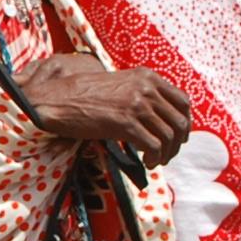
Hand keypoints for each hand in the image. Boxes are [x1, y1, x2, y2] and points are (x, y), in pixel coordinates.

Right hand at [23, 53, 191, 156]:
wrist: (57, 100)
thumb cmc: (82, 96)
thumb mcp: (118, 86)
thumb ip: (140, 94)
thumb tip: (158, 118)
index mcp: (147, 77)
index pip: (183, 101)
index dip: (184, 123)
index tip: (177, 137)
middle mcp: (146, 88)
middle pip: (179, 121)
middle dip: (177, 142)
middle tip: (167, 154)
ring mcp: (137, 105)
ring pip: (169, 136)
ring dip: (166, 154)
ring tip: (155, 161)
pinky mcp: (126, 123)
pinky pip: (154, 146)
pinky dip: (154, 158)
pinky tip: (146, 163)